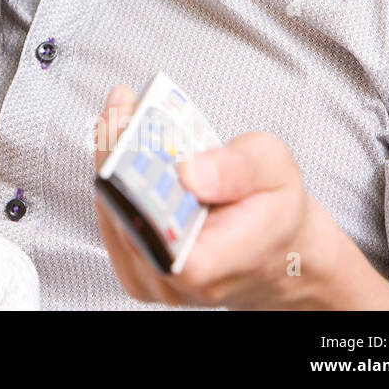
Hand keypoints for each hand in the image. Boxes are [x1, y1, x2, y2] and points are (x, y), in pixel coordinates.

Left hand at [92, 85, 388, 308]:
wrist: (277, 246)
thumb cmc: (276, 209)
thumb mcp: (275, 171)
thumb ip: (237, 170)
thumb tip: (189, 173)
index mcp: (211, 264)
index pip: (155, 231)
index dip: (134, 179)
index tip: (130, 125)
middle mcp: (174, 282)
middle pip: (124, 216)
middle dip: (118, 154)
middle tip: (123, 106)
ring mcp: (151, 279)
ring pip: (112, 213)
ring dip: (111, 158)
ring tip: (122, 112)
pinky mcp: (135, 266)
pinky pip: (111, 216)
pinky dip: (113, 174)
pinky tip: (120, 138)